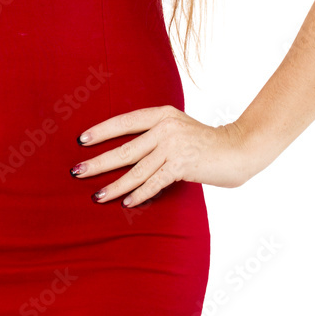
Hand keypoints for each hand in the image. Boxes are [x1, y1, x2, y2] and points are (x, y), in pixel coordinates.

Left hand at [71, 105, 251, 206]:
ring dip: (114, 185)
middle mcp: (165, 127)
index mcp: (162, 113)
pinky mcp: (182, 165)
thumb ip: (155, 133)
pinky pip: (154, 183)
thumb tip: (125, 147)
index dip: (101, 131)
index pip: (124, 122)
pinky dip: (139, 194)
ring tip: (96, 195)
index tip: (80, 140)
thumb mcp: (177, 127)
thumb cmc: (204, 142)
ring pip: (136, 170)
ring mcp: (174, 146)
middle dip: (99, 162)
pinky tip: (126, 202)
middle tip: (77, 171)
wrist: (237, 149)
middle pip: (125, 148)